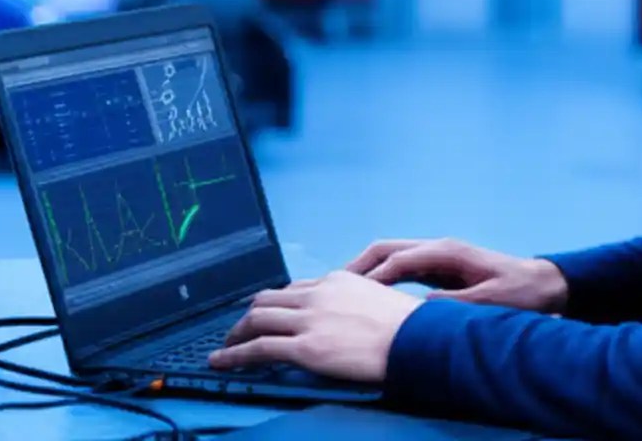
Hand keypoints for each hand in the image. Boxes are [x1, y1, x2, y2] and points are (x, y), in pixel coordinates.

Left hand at [208, 271, 421, 382]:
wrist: (419, 339)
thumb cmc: (411, 327)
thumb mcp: (380, 299)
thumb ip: (356, 303)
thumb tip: (349, 319)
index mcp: (336, 280)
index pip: (295, 288)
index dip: (278, 304)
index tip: (270, 315)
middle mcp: (317, 294)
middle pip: (268, 299)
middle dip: (250, 316)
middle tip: (240, 331)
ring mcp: (309, 320)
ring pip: (257, 319)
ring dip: (236, 334)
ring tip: (226, 348)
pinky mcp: (305, 347)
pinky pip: (259, 349)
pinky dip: (234, 356)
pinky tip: (222, 362)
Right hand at [346, 238, 567, 313]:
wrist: (544, 284)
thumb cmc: (520, 293)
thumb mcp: (489, 302)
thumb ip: (455, 303)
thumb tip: (419, 308)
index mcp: (447, 252)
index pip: (399, 259)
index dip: (374, 275)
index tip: (352, 292)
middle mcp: (438, 247)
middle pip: (387, 248)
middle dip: (359, 264)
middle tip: (334, 285)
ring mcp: (437, 254)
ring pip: (391, 254)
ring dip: (367, 268)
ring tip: (343, 288)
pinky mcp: (439, 265)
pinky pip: (401, 265)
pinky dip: (381, 275)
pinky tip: (370, 292)